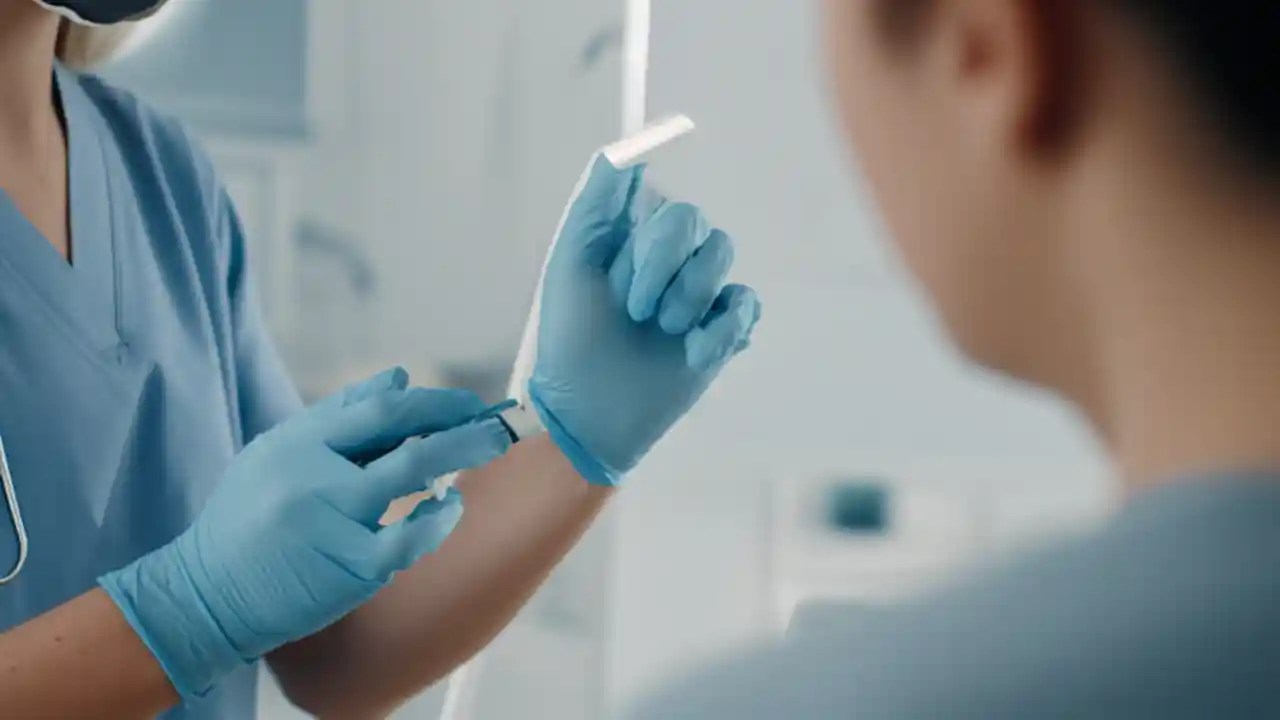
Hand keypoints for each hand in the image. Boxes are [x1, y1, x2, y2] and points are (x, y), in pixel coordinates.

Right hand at [99, 368, 511, 697]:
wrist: (204, 597)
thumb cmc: (246, 524)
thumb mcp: (276, 456)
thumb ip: (338, 417)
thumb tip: (400, 378)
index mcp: (297, 441)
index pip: (377, 406)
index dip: (431, 401)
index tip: (466, 403)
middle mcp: (314, 472)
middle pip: (400, 426)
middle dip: (457, 417)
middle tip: (497, 418)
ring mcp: (333, 518)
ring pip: (414, 471)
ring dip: (463, 451)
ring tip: (493, 444)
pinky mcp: (349, 566)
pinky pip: (411, 536)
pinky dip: (439, 518)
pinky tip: (451, 509)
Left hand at [530, 155, 760, 485]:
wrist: (588, 412)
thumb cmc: (571, 338)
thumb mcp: (572, 263)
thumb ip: (598, 204)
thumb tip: (622, 151)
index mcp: (631, 238)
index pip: (657, 196)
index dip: (653, 195)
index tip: (672, 171)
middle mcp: (668, 259)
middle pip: (691, 220)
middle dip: (660, 261)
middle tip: (634, 307)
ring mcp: (698, 293)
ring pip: (720, 254)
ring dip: (687, 294)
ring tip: (659, 331)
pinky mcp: (723, 330)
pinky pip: (744, 303)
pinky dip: (719, 328)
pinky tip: (692, 353)